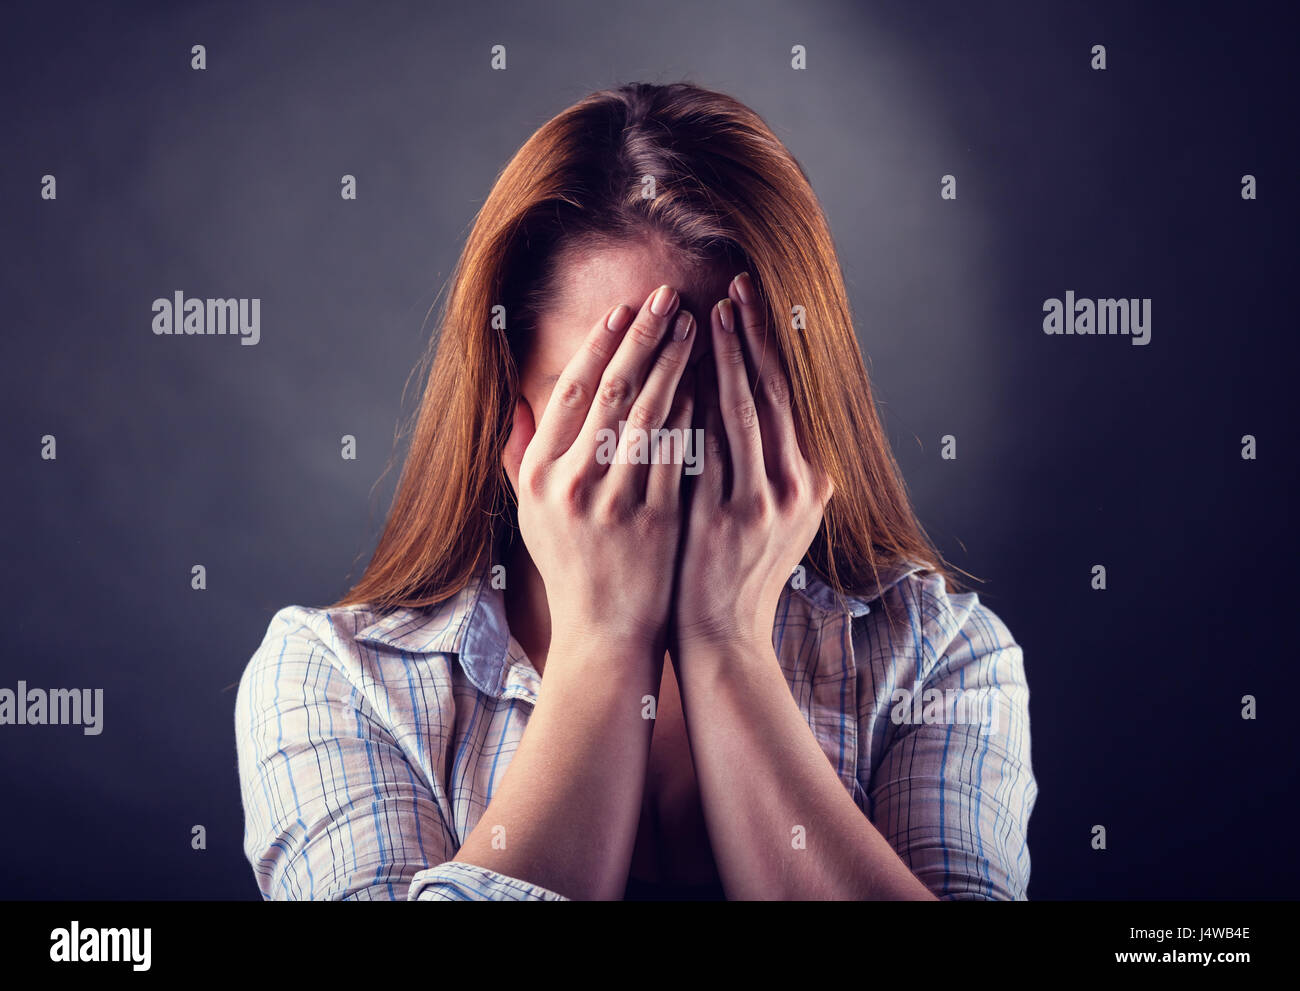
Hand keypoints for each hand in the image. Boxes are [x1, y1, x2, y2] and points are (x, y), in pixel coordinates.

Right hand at [503, 285, 697, 652]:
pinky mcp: (656, 519)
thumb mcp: (530, 512)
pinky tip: (712, 380)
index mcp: (537, 475)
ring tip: (696, 324)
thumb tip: (517, 400)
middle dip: (643, 336)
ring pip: (649, 414)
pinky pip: (679, 452)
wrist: (606, 632)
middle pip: (610, 391)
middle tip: (668, 296)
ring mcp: (614, 502)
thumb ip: (520, 454)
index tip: (624, 310)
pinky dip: (695, 411)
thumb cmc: (570, 565)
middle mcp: (571, 484)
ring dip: (675, 362)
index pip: (569, 390)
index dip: (599, 345)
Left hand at [673, 272, 831, 652]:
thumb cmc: (734, 569)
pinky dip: (694, 409)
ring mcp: (763, 503)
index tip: (747, 300)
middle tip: (732, 288)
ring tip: (704, 315)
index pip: (787, 395)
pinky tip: (675, 374)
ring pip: (743, 412)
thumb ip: (768, 463)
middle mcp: (795, 486)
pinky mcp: (727, 518)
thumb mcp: (774, 517)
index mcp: (808, 480)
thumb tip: (746, 402)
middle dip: (749, 337)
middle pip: (773, 393)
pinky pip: (708, 449)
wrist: (720, 633)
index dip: (767, 345)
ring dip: (723, 360)